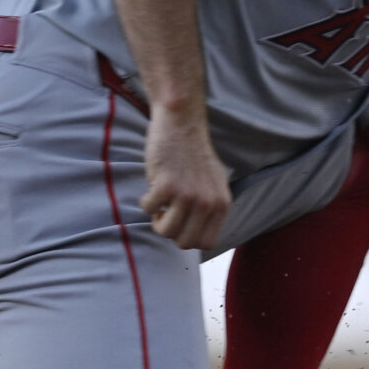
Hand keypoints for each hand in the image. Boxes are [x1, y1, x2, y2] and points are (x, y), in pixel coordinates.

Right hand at [139, 107, 230, 249]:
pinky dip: (146, 201)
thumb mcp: (214, 184)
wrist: (182, 124)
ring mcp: (188, 195)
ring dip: (156, 219)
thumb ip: (210, 209)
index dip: (189, 237)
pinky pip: (148, 209)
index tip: (181, 223)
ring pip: (166, 231)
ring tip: (160, 201)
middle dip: (171, 232)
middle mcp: (208, 203)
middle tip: (166, 213)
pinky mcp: (167, 185)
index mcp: (222, 204)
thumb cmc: (194, 155)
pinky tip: (153, 186)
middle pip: (185, 242)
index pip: (207, 243)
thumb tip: (198, 237)